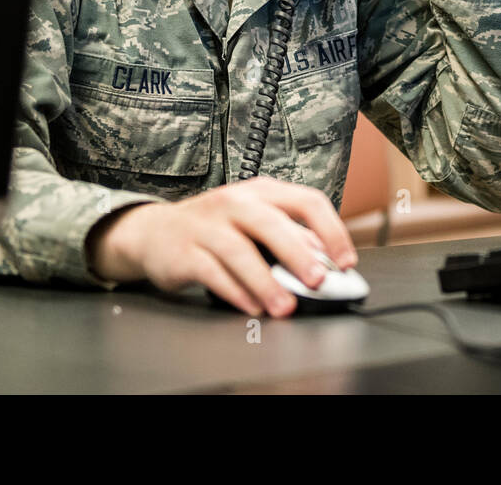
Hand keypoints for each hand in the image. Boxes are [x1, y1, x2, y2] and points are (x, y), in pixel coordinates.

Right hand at [87, 178, 357, 316]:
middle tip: (318, 282)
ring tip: (285, 307)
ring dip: (266, 282)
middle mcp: (235, 201)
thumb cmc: (216, 228)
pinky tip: (252, 308)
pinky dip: (235, 292)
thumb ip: (290, 237)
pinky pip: (212, 272)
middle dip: (299, 255)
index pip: (307, 201)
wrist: (154, 231)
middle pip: (272, 224)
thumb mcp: (255, 223)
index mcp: (262, 192)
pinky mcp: (184, 251)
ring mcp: (207, 224)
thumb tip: (327, 260)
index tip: (346, 261)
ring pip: (240, 251)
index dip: (332, 231)